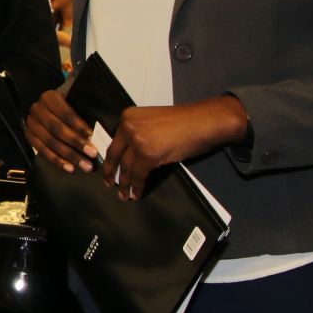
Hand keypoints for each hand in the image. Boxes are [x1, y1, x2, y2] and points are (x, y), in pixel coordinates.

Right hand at [25, 88, 96, 172]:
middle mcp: (37, 109)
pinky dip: (57, 161)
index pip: (66, 113)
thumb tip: (100, 132)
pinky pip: (42, 151)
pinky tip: (70, 168)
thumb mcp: (75, 102)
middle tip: (92, 153)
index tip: (93, 138)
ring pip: (50, 142)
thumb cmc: (68, 105)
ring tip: (85, 165)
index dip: (80, 127)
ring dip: (69, 155)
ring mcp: (31, 123)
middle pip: (57, 128)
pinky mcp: (29, 136)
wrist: (49, 108)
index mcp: (50, 97)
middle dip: (76, 142)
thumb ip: (84, 112)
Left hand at [103, 96, 248, 200]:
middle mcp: (128, 127)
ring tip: (123, 195)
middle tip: (109, 185)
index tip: (109, 169)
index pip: (114, 141)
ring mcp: (137, 141)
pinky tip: (137, 194)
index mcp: (127, 117)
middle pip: (114, 155)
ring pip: (126, 168)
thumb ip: (138, 133)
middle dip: (110, 173)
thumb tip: (129, 155)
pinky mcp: (148, 155)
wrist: (204, 122)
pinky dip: (137, 187)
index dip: (111, 158)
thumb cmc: (184, 122)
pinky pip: (138, 176)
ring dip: (124, 185)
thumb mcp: (152, 122)